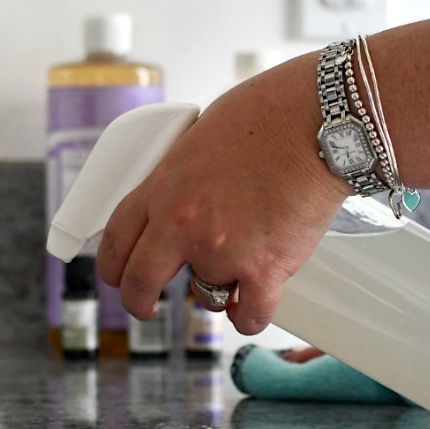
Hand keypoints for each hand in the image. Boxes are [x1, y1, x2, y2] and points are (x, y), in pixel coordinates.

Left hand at [96, 53, 349, 334]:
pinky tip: (252, 306)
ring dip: (217, 289)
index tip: (119, 275)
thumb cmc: (270, 114)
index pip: (116, 238)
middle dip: (140, 300)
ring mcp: (221, 251)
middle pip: (140, 282)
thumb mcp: (201, 136)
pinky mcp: (263, 269)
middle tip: (146, 306)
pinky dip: (250, 314)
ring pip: (204, 296)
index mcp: (163, 186)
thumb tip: (185, 193)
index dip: (113, 265)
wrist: (317, 122)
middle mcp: (183, 224)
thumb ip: (185, 174)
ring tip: (240, 265)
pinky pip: (249, 314)